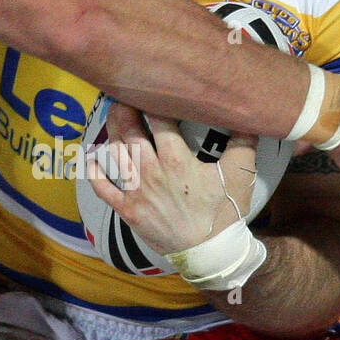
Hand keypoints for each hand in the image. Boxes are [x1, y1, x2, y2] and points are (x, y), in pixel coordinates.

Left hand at [86, 103, 258, 255]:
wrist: (210, 253)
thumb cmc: (224, 213)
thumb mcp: (240, 175)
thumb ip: (243, 142)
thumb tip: (248, 116)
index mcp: (176, 159)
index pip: (158, 120)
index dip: (153, 100)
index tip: (150, 87)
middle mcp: (151, 171)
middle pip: (130, 131)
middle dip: (124, 109)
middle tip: (123, 93)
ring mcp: (136, 191)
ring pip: (115, 154)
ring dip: (112, 132)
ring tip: (114, 116)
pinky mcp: (127, 210)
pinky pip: (103, 189)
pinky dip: (94, 172)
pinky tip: (91, 157)